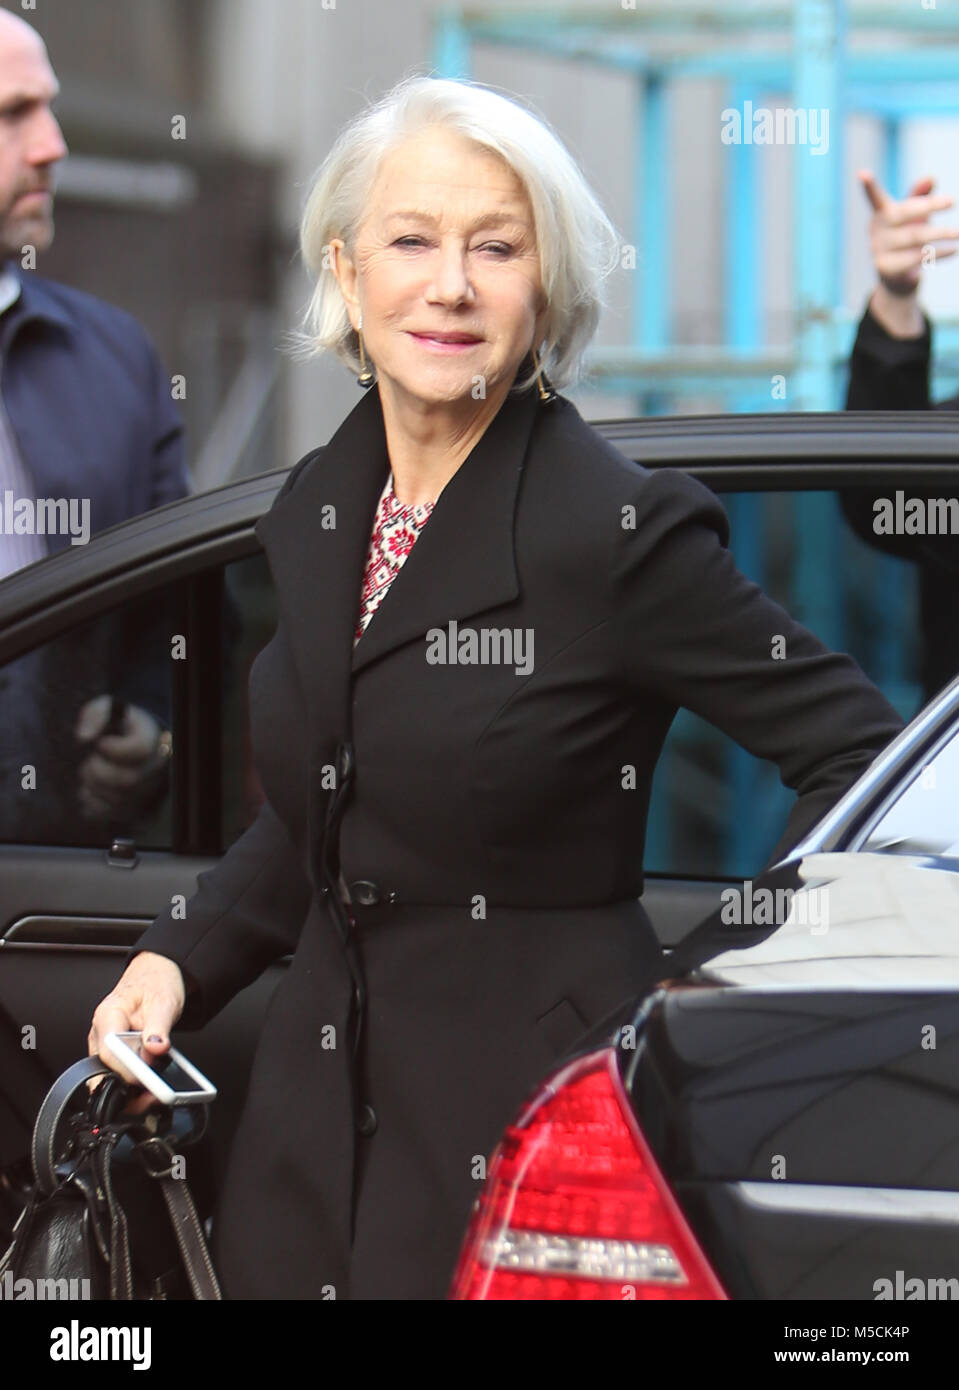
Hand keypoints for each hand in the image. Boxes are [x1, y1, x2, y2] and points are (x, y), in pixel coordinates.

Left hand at [74, 695, 170, 820]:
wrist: (130, 738)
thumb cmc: (116, 721)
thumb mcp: (105, 708)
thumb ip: (94, 716)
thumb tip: (82, 737)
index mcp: (153, 738)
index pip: (141, 749)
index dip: (114, 749)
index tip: (100, 743)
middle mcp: (157, 767)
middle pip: (129, 780)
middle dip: (97, 773)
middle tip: (88, 762)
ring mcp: (149, 789)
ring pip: (120, 800)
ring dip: (92, 790)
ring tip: (86, 776)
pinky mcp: (137, 806)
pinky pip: (114, 815)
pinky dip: (93, 807)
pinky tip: (88, 792)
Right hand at [88, 952, 185, 1114]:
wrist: (155, 975)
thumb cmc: (155, 983)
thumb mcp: (164, 1001)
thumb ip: (159, 1027)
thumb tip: (156, 1049)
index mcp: (108, 1016)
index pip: (108, 1051)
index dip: (125, 1069)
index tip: (145, 1079)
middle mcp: (102, 1033)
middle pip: (104, 1071)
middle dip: (125, 1089)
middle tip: (152, 1096)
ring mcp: (106, 1045)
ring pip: (110, 1077)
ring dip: (131, 1090)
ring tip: (156, 1095)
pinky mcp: (116, 1054)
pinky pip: (120, 1075)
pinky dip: (135, 1084)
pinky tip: (153, 1088)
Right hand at [858, 169, 958, 295]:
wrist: (896, 277)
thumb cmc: (906, 237)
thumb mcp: (913, 216)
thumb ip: (920, 196)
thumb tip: (930, 178)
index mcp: (882, 213)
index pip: (875, 198)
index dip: (869, 187)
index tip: (862, 174)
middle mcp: (876, 230)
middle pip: (904, 214)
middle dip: (929, 206)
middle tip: (952, 201)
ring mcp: (878, 250)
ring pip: (914, 237)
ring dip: (940, 234)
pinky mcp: (886, 268)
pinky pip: (916, 258)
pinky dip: (938, 252)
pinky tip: (953, 250)